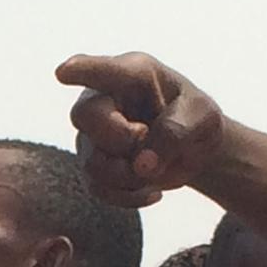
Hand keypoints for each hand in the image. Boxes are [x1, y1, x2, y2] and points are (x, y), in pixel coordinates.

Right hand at [57, 51, 222, 207]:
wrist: (192, 147)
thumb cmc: (194, 118)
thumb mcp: (202, 118)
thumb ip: (176, 132)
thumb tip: (141, 165)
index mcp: (133, 74)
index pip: (102, 70)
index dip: (81, 70)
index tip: (64, 72)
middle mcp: (104, 99)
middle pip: (86, 117)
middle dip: (120, 138)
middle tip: (147, 137)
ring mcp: (92, 134)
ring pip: (92, 162)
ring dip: (129, 175)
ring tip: (157, 169)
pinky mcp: (92, 164)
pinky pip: (98, 187)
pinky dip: (128, 196)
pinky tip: (152, 191)